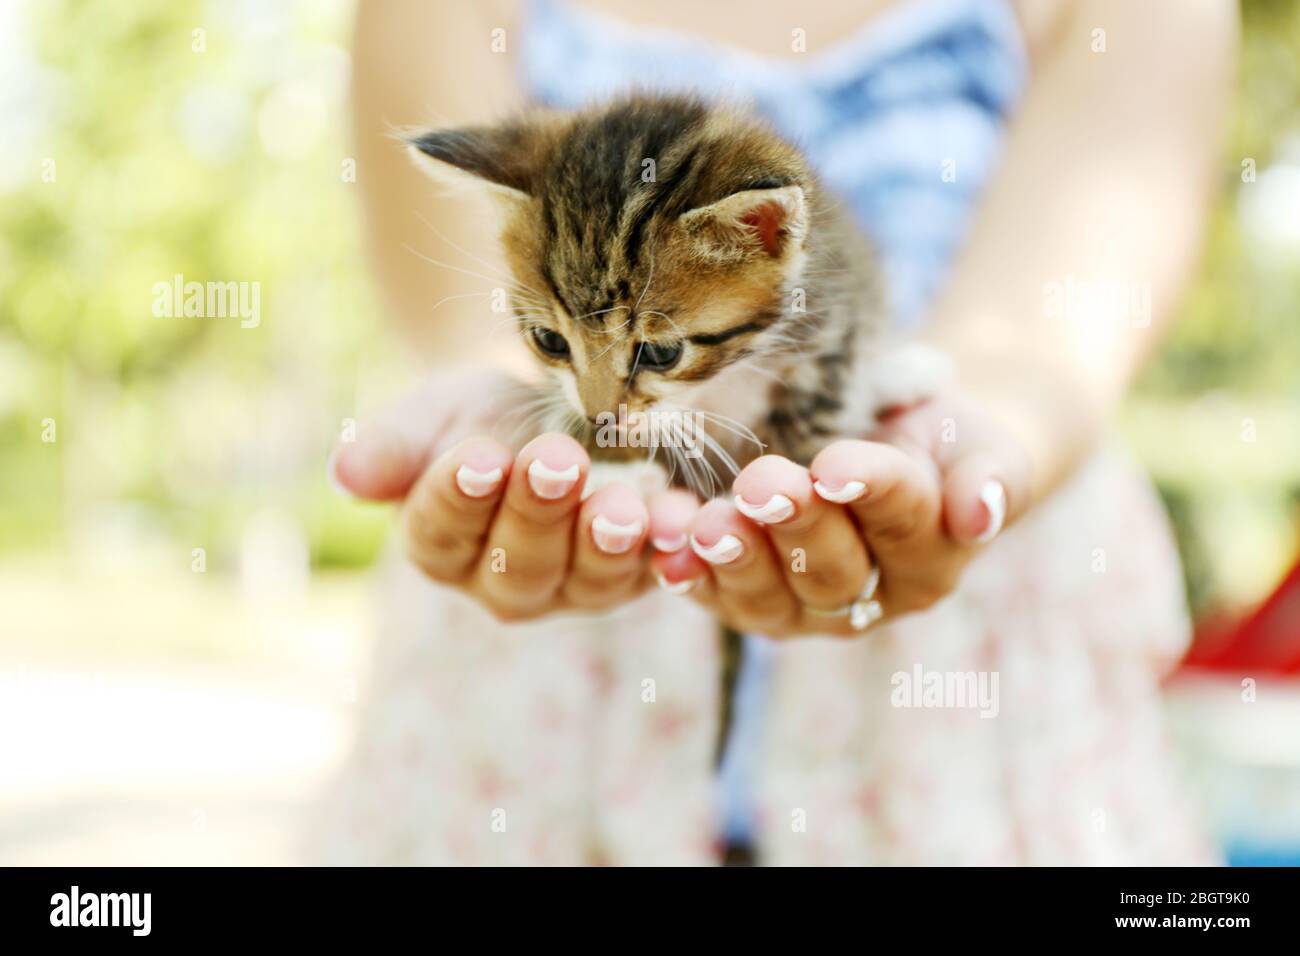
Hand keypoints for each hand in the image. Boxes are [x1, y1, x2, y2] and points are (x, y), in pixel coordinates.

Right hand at [330, 369, 663, 621]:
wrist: (550, 413)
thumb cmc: (478, 418)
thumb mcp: (432, 416)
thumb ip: (392, 445)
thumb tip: (346, 474)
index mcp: (442, 548)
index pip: (441, 534)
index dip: (459, 498)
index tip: (479, 456)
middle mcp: (504, 584)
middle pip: (518, 563)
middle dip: (538, 511)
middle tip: (556, 460)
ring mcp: (573, 587)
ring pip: (588, 578)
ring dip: (607, 542)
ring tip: (623, 503)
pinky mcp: (634, 577)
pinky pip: (656, 569)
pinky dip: (670, 546)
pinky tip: (683, 516)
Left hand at [647, 389, 1031, 636]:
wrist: (896, 446)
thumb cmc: (943, 442)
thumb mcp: (980, 443)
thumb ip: (991, 477)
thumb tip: (981, 514)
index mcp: (930, 561)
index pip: (901, 522)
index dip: (869, 492)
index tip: (835, 464)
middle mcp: (868, 597)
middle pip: (830, 569)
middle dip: (793, 525)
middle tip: (761, 484)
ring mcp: (803, 607)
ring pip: (767, 597)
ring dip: (733, 559)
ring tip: (705, 522)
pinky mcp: (748, 599)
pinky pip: (715, 594)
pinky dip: (686, 573)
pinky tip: (663, 547)